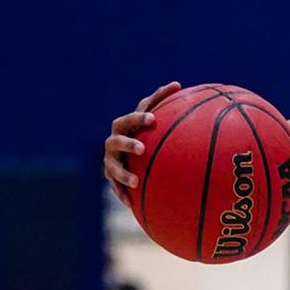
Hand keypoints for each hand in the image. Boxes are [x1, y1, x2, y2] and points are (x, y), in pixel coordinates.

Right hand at [105, 82, 181, 202]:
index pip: (135, 115)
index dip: (141, 115)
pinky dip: (121, 193)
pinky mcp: (110, 175)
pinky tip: (130, 204)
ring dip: (123, 173)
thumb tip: (180, 85)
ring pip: (113, 165)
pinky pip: (114, 186)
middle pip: (118, 137)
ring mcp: (110, 157)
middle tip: (142, 148)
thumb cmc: (150, 136)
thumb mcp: (159, 126)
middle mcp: (115, 139)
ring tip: (135, 181)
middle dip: (128, 142)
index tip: (154, 119)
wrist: (132, 156)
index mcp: (129, 124)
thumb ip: (169, 108)